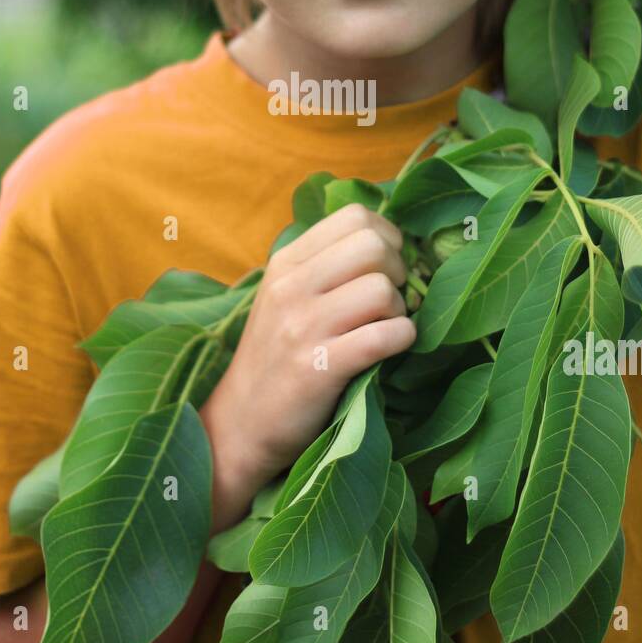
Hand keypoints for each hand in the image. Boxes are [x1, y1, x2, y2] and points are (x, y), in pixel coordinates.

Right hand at [211, 203, 415, 479]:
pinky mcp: (318, 368)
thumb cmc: (276, 358)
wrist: (240, 425)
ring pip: (383, 290)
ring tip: (384, 329)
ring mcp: (302, 326)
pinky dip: (402, 340)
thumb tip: (393, 242)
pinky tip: (389, 350)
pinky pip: (385, 336)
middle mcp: (291, 286)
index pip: (355, 217)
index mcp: (287, 263)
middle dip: (398, 272)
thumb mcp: (287, 298)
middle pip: (374, 245)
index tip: (386, 269)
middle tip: (390, 302)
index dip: (387, 238)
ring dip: (399, 311)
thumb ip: (327, 267)